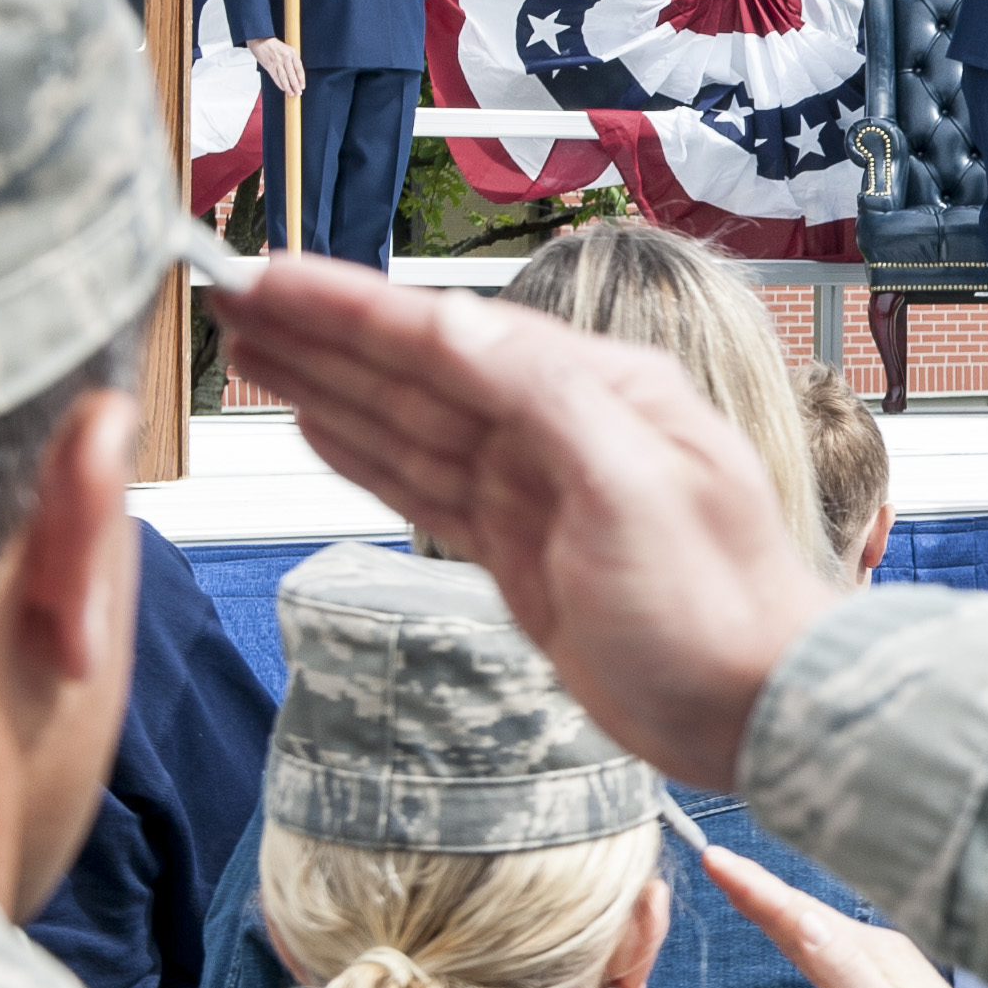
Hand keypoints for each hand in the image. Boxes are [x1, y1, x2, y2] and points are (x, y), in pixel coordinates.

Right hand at [207, 256, 843, 786]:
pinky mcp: (523, 551)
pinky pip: (427, 484)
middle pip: (418, 369)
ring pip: (412, 422)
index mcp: (601, 391)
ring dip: (330, 384)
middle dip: (323, 333)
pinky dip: (367, 453)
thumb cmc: (718, 607)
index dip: (350, 307)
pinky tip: (318, 424)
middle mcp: (566, 428)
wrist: (760, 711)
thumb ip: (543, 399)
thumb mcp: (633, 488)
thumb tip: (455, 323)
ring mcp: (540, 491)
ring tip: (251, 346)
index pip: (451, 334)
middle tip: (227, 296)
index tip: (264, 276)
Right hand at [246, 36, 307, 96]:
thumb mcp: (287, 49)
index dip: (301, 79)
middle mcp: (285, 58)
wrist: (260, 40)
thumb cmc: (275, 45)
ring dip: (288, 87)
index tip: (303, 86)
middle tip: (298, 93)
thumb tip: (297, 74)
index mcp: (292, 53)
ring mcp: (277, 62)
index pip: (299, 69)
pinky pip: (275, 77)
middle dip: (296, 85)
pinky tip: (283, 88)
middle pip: (292, 75)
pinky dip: (279, 84)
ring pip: (284, 77)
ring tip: (291, 94)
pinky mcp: (269, 65)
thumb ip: (292, 60)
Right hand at [700, 843, 974, 987]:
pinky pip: (821, 948)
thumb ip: (843, 969)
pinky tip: (786, 925)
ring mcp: (875, 964)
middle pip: (800, 912)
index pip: (798, 914)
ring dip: (770, 904)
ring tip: (735, 879)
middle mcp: (872, 948)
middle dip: (755, 886)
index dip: (754, 888)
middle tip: (713, 857)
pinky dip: (792, 930)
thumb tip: (802, 919)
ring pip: (808, 927)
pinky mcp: (875, 984)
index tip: (716, 858)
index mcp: (870, 950)